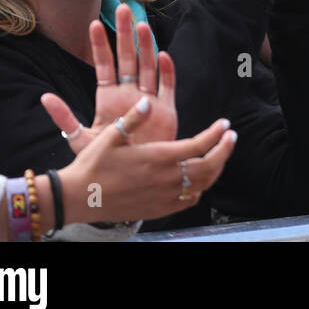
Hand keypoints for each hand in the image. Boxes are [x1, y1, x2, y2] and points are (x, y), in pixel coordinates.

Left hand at [41, 3, 177, 148]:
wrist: (132, 179)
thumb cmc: (106, 161)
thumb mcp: (81, 139)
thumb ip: (65, 118)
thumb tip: (43, 97)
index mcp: (109, 98)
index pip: (104, 65)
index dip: (100, 45)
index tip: (94, 24)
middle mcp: (130, 94)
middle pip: (129, 58)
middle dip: (126, 34)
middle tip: (125, 9)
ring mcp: (149, 100)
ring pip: (148, 67)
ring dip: (146, 46)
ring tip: (142, 25)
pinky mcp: (167, 111)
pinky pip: (168, 86)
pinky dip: (166, 71)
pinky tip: (162, 54)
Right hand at [57, 97, 235, 223]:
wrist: (77, 198)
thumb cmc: (92, 164)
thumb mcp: (110, 135)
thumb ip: (134, 117)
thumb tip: (150, 99)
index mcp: (156, 158)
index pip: (198, 145)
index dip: (216, 134)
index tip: (225, 124)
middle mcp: (164, 179)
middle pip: (208, 167)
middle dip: (224, 151)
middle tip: (231, 137)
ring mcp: (162, 197)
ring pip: (202, 185)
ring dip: (215, 169)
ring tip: (220, 154)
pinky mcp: (157, 209)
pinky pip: (188, 200)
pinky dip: (200, 188)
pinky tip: (199, 178)